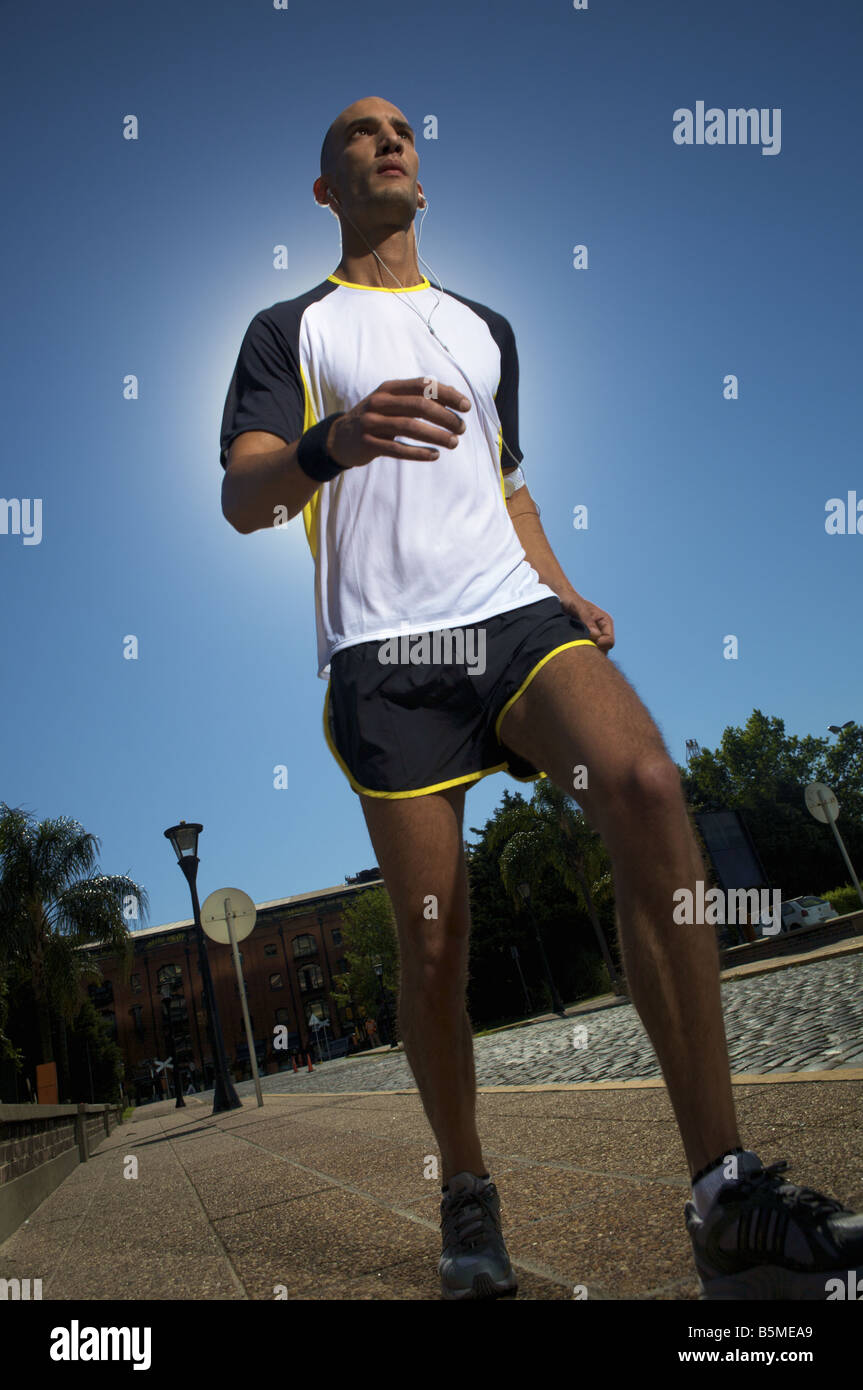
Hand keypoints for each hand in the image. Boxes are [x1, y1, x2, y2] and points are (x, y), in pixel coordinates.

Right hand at [326, 377, 470, 468]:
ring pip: (410, 428)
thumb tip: (454, 398)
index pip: (423, 385)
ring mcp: (372, 422)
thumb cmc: (377, 417)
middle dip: (445, 417)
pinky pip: (397, 449)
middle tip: (462, 429)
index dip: (447, 394)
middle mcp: (379, 402)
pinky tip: (435, 455)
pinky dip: (418, 453)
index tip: (466, 407)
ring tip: (454, 443)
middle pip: (419, 406)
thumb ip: (419, 398)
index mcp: (389, 388)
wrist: (341, 437)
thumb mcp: (393, 402)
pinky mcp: (368, 443)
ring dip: (436, 436)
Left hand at [560, 591, 614, 652]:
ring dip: (584, 651)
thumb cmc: (570, 599)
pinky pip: (584, 650)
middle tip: (577, 645)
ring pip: (593, 652)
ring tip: (572, 643)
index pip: (609, 641)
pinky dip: (578, 651)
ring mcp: (593, 636)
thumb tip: (595, 635)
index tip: (586, 641)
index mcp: (605, 621)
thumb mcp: (578, 607)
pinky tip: (569, 645)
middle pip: (603, 650)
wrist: (559, 597)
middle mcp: (601, 630)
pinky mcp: (583, 639)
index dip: (600, 645)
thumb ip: (587, 619)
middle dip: (592, 650)